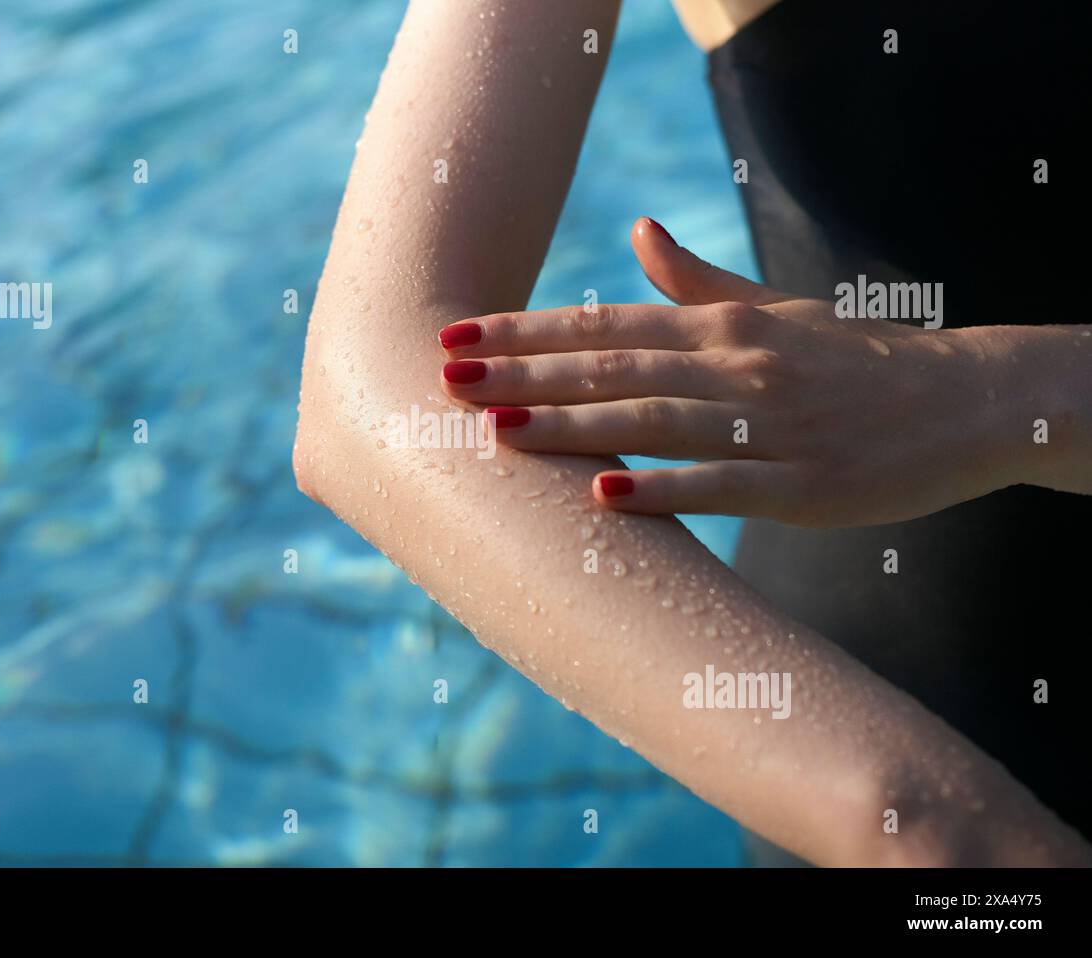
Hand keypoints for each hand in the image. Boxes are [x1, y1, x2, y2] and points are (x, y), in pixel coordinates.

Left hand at [437, 216, 1018, 527]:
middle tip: (446, 379)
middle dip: (525, 374)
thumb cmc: (853, 356)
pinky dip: (663, 489)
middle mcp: (737, 366)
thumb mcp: (776, 307)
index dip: (529, 332)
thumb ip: (699, 280)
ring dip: (573, 427)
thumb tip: (638, 231)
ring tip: (498, 432)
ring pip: (654, 421)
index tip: (460, 337)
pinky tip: (605, 494)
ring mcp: (768, 426)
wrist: (960, 402)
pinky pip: (721, 487)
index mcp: (724, 326)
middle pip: (613, 368)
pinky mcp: (800, 485)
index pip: (606, 324)